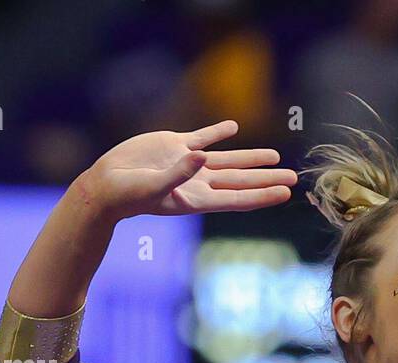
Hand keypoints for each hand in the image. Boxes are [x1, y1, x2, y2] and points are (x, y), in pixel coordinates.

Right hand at [78, 120, 296, 221]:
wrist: (104, 185)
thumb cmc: (127, 195)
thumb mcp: (154, 186)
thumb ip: (180, 173)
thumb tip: (204, 157)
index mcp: (197, 199)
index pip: (239, 198)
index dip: (263, 195)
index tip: (286, 193)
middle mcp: (198, 183)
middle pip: (241, 181)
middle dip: (267, 179)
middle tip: (293, 177)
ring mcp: (188, 164)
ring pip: (228, 161)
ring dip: (251, 158)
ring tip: (275, 157)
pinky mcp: (173, 145)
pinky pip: (202, 137)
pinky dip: (218, 133)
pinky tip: (234, 128)